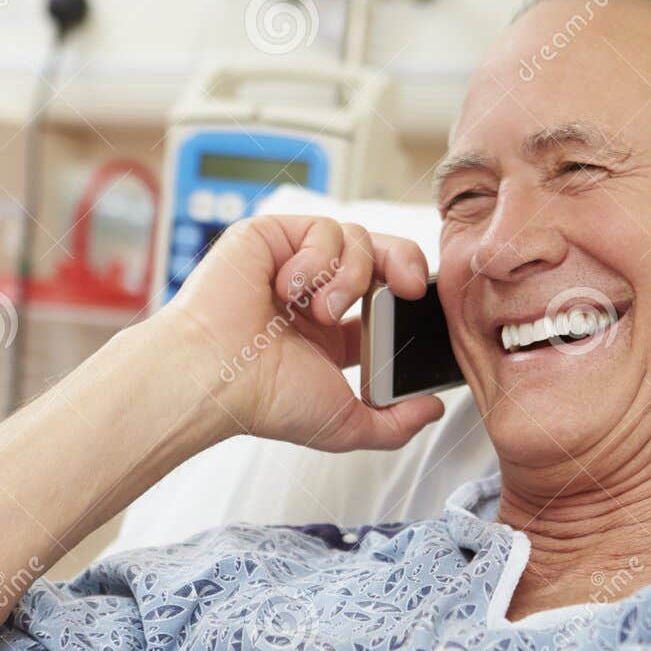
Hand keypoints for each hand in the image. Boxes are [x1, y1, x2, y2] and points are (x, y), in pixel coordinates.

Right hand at [163, 216, 446, 451]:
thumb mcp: (346, 424)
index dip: (407, 299)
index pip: (384, 301)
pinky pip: (323, 227)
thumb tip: (433, 408)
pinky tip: (290, 288)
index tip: (420, 309)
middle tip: (410, 288)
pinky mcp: (271, 236)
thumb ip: (396, 423)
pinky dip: (318, 257)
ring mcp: (292, 263)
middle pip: (381, 257)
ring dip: (351, 275)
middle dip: (405, 265)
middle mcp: (312, 295)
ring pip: (357, 238)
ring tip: (321, 309)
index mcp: (328, 334)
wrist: (218, 376)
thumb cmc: (265, 400)